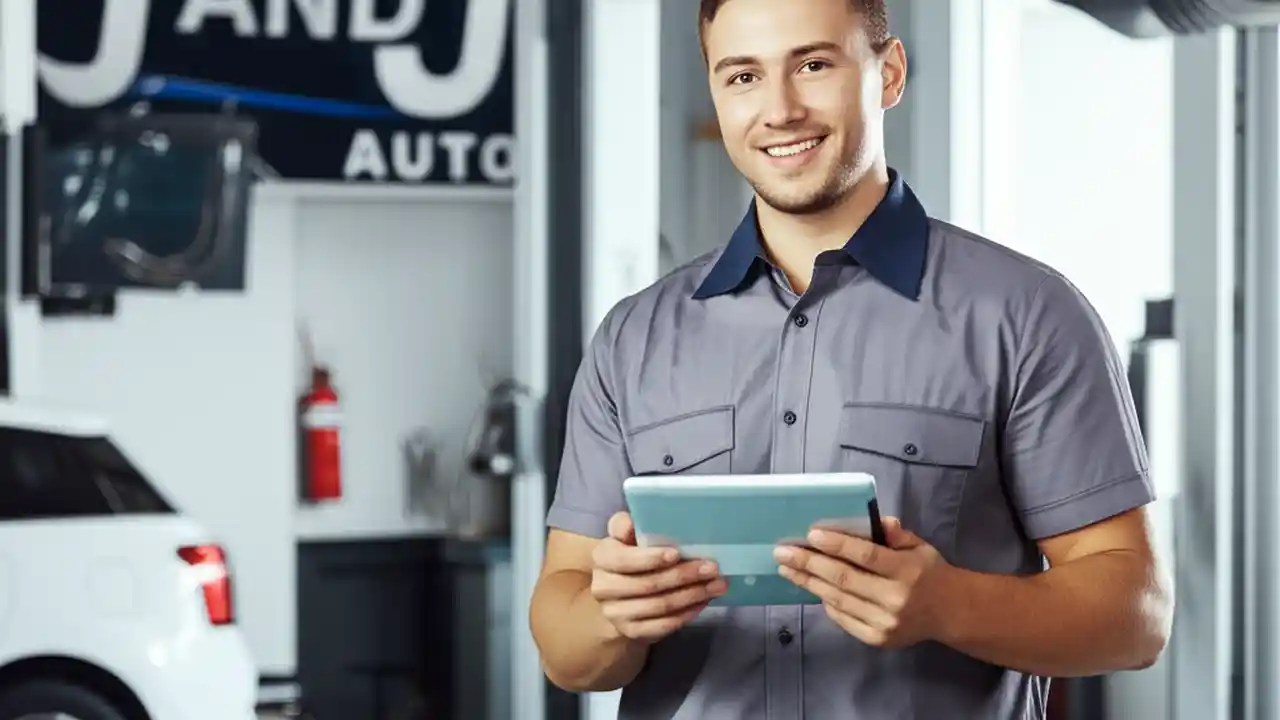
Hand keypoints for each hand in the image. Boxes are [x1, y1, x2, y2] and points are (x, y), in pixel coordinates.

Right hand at [590, 511, 726, 642]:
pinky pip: (663, 626)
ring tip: (717, 585)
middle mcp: (604, 588)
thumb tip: (631, 523)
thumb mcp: (627, 536)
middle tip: (712, 568)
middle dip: (683, 576)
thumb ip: (627, 525)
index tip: (676, 554)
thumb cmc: (631, 555)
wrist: (619, 596)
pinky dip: (687, 613)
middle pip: (648, 584)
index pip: (624, 560)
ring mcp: (616, 614)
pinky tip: (704, 601)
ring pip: (660, 606)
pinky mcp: (631, 632)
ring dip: (692, 595)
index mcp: (602, 558)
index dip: (650, 558)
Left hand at [773, 517, 954, 648]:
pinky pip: (843, 618)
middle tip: (782, 552)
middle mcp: (895, 598)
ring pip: (838, 599)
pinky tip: (812, 588)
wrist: (950, 612)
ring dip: (809, 583)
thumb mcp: (919, 546)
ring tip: (787, 569)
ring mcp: (885, 622)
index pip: (866, 556)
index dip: (836, 545)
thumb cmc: (928, 572)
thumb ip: (896, 534)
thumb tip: (876, 520)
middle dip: (809, 564)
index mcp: (907, 571)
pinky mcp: (878, 639)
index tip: (810, 534)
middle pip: (844, 579)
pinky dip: (826, 602)